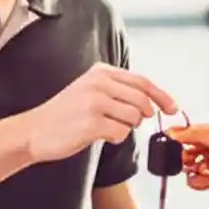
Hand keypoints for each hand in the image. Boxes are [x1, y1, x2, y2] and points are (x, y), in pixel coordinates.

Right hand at [26, 63, 177, 162]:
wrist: (35, 131)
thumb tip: (154, 103)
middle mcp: (98, 83)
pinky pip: (121, 133)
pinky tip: (98, 135)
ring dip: (126, 127)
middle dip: (145, 114)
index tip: (173, 108)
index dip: (162, 95)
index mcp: (100, 71)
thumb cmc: (66, 115)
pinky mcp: (91, 122)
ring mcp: (95, 102)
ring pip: (134, 117)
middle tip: (136, 122)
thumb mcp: (91, 91)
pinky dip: (115, 137)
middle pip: (142, 100)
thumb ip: (118, 91)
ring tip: (105, 127)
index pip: (142, 81)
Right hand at [167, 124, 208, 199]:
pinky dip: (199, 184)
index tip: (172, 147)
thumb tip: (171, 132)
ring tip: (204, 173)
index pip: (186, 134)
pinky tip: (208, 182)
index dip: (177, 140)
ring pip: (189, 170)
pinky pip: (197, 183)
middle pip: (184, 154)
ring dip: (193, 173)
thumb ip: (192, 134)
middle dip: (184, 159)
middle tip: (191, 162)